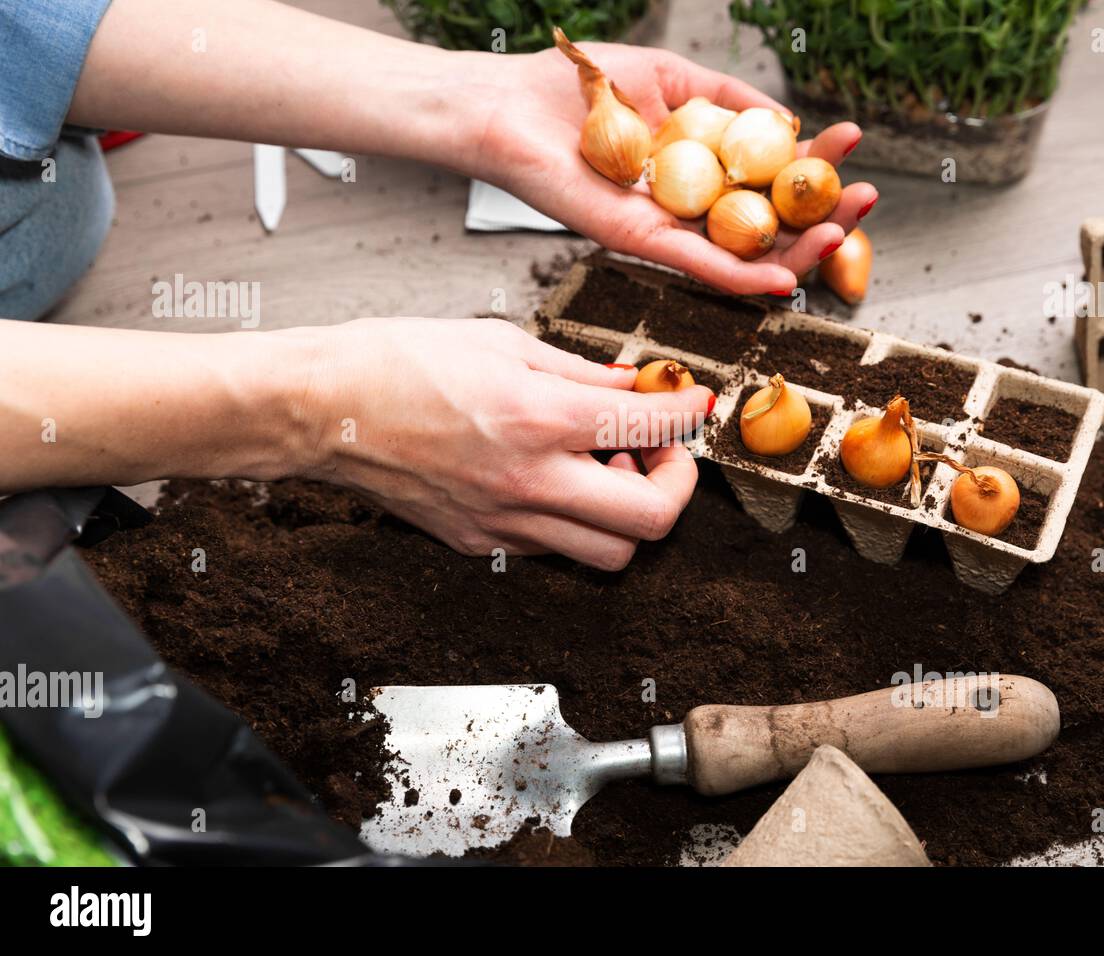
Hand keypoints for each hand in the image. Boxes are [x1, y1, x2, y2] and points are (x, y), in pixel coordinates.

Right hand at [304, 317, 713, 569]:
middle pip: (650, 522)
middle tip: (664, 453)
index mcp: (539, 418)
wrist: (322, 409)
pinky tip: (558, 481)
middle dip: (678, 486)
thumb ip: (577, 371)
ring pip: (609, 555)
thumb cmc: (396, 362)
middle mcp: (529, 481)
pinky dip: (575, 522)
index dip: (689, 414)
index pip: (651, 429)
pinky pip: (553, 550)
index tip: (694, 404)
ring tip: (608, 471)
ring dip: (629, 516)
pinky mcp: (478, 542)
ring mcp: (503, 522)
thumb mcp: (500, 341)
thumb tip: (630, 385)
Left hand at [471, 43, 877, 294]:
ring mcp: (666, 227)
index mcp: (699, 165)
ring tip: (844, 234)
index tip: (855, 142)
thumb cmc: (582, 86)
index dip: (816, 163)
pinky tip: (785, 279)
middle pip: (768, 221)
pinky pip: (697, 266)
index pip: (771, 174)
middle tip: (868, 198)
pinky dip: (742, 275)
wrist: (511, 105)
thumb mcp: (671, 77)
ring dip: (797, 251)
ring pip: (742, 252)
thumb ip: (727, 98)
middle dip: (823, 213)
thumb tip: (786, 121)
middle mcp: (689, 203)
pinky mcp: (637, 241)